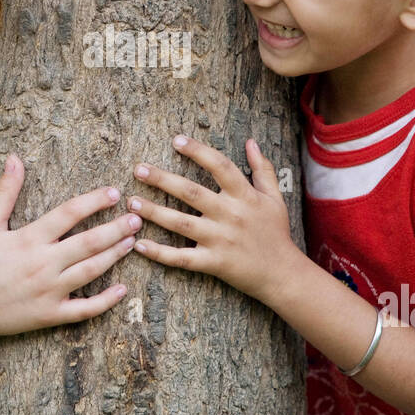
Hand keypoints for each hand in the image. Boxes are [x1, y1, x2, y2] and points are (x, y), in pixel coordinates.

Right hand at [0, 154, 138, 339]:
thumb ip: (5, 192)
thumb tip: (14, 158)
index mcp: (29, 239)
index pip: (69, 213)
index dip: (94, 201)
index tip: (114, 193)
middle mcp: (43, 264)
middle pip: (89, 242)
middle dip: (116, 229)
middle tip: (137, 217)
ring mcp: (49, 291)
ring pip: (91, 271)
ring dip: (115, 255)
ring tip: (133, 242)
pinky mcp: (50, 315)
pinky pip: (84, 310)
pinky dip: (106, 301)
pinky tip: (123, 290)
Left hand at [128, 134, 300, 302]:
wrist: (283, 274)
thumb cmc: (277, 233)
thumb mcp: (275, 198)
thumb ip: (262, 169)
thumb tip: (251, 142)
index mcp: (244, 195)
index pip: (219, 166)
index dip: (198, 151)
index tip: (176, 140)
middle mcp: (230, 214)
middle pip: (191, 192)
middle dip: (162, 179)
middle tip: (138, 169)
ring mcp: (220, 240)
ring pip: (181, 223)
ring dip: (154, 212)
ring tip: (131, 203)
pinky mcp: (213, 263)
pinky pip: (182, 258)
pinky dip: (159, 253)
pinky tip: (139, 244)